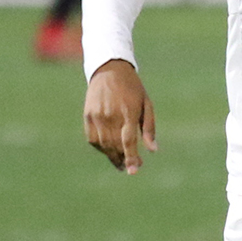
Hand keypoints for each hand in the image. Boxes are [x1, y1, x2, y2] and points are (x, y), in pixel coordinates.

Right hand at [84, 59, 158, 173]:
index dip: (131, 158)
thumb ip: (149, 128)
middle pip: (116, 146)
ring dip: (113, 157)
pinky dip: (101, 148)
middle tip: (132, 167)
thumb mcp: (146, 104)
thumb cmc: (132, 88)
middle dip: (124, 159)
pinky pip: (93, 140)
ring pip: (104, 145)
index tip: (134, 171)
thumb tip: (153, 150)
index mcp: (128, 111)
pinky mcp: (88, 116)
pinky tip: (109, 149)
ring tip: (121, 163)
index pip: (128, 140)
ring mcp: (97, 116)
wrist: (109, 69)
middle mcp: (111, 115)